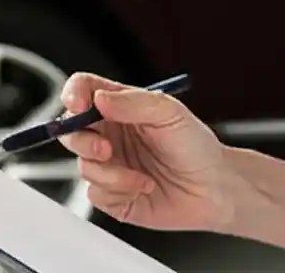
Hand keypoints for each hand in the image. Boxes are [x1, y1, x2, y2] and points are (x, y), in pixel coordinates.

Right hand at [58, 73, 234, 231]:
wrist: (213, 188)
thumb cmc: (196, 146)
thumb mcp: (170, 113)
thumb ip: (133, 103)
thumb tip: (100, 98)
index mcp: (121, 107)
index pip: (84, 90)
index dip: (74, 93)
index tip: (79, 104)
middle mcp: (110, 134)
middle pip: (71, 130)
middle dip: (82, 140)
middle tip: (106, 149)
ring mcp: (110, 164)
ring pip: (83, 165)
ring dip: (111, 173)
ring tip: (141, 176)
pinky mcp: (112, 194)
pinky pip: (94, 193)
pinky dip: (117, 191)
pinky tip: (142, 187)